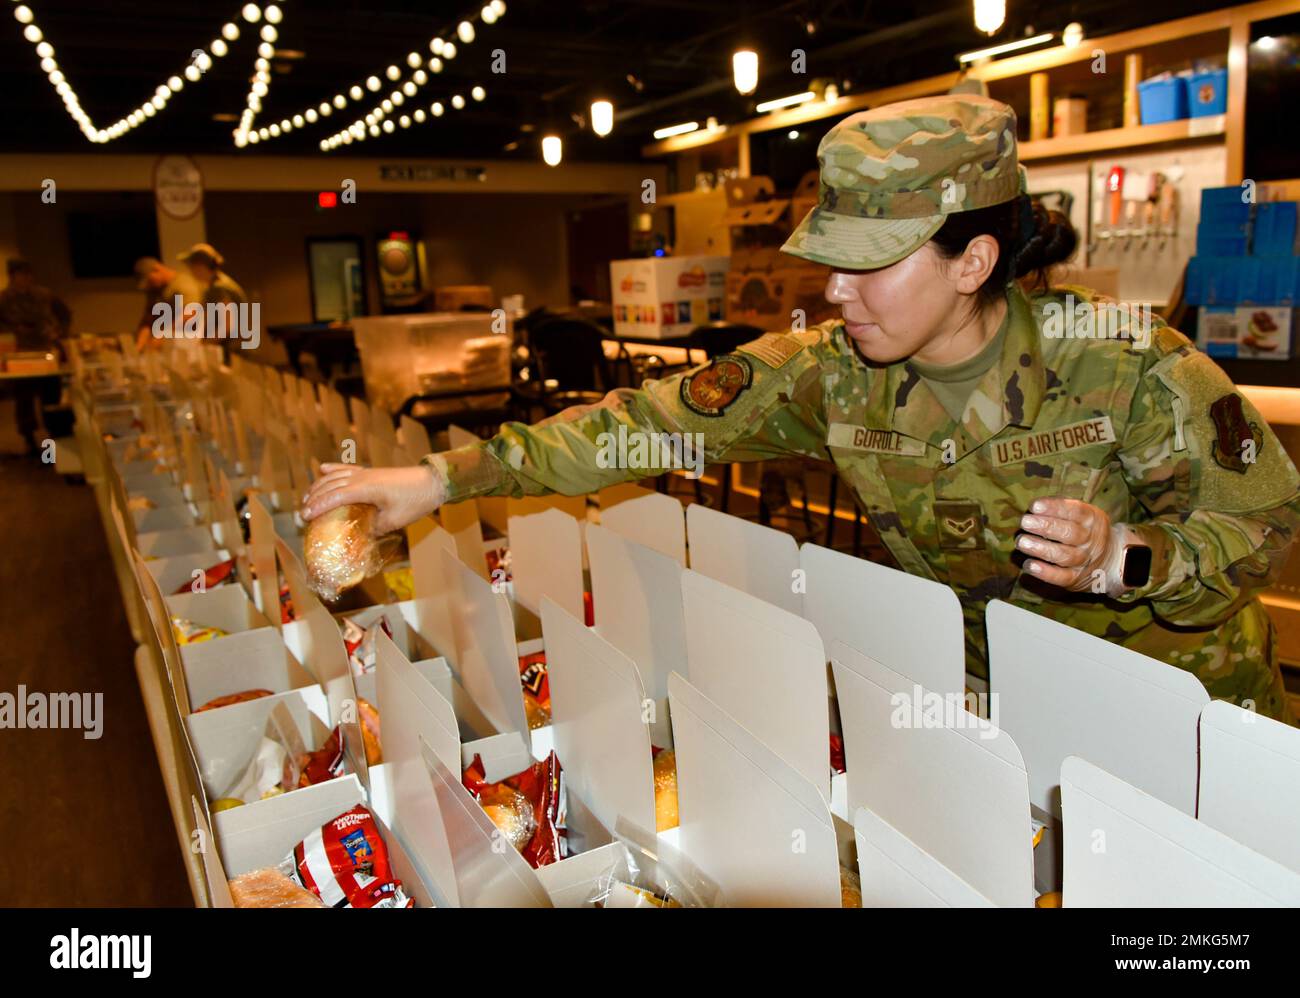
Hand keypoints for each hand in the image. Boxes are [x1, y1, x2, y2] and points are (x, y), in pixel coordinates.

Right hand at [302, 462, 445, 534]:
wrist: (431, 482)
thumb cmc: (415, 501)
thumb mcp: (395, 521)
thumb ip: (375, 528)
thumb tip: (360, 537)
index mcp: (366, 489)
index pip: (335, 497)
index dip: (319, 506)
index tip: (305, 516)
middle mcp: (362, 477)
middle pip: (331, 486)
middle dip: (314, 498)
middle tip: (302, 513)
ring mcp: (366, 472)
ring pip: (336, 476)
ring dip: (319, 485)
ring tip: (307, 497)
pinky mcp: (371, 471)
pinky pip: (347, 468)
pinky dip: (333, 469)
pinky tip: (322, 468)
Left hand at [1016, 497, 1124, 594]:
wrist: (1110, 561)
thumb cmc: (1084, 531)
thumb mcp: (1083, 515)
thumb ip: (1061, 509)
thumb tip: (1032, 507)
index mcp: (1092, 519)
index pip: (1076, 511)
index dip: (1054, 508)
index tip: (1034, 506)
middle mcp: (1090, 540)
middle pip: (1069, 533)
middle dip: (1045, 526)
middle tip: (1024, 522)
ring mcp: (1084, 561)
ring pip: (1064, 556)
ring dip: (1041, 548)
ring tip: (1021, 542)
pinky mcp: (1075, 579)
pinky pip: (1061, 577)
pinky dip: (1044, 572)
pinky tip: (1028, 565)